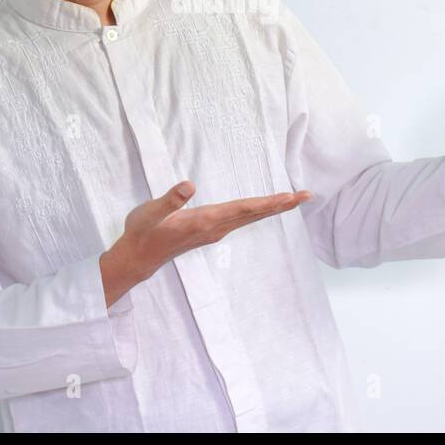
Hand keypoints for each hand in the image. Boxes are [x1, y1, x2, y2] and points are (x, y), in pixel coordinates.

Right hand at [101, 181, 310, 305]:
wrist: (138, 258)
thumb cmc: (143, 232)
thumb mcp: (151, 213)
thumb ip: (169, 200)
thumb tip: (189, 185)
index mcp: (206, 221)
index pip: (244, 209)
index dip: (268, 202)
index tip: (291, 197)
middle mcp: (215, 228)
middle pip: (254, 214)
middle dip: (280, 205)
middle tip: (306, 196)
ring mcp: (213, 232)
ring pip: (249, 218)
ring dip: (271, 208)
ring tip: (291, 200)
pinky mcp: (209, 232)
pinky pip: (240, 220)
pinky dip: (256, 211)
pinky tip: (260, 208)